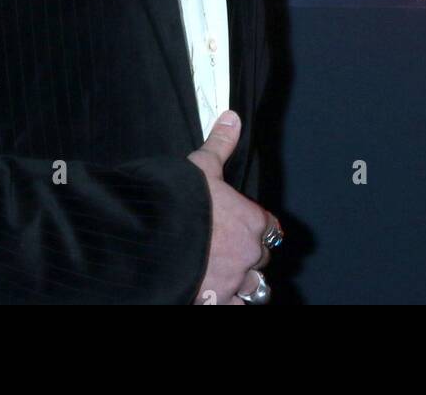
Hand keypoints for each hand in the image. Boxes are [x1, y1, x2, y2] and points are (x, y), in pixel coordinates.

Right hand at [187, 109, 275, 304]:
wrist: (154, 235)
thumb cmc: (181, 199)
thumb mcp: (202, 166)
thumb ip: (221, 144)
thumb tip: (232, 117)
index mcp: (252, 221)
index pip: (271, 228)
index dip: (260, 227)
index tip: (248, 227)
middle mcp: (249, 254)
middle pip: (262, 258)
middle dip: (250, 254)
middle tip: (228, 249)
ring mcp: (234, 280)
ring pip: (254, 287)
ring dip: (244, 282)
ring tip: (227, 275)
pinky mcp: (217, 300)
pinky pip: (236, 308)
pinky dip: (230, 302)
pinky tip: (218, 296)